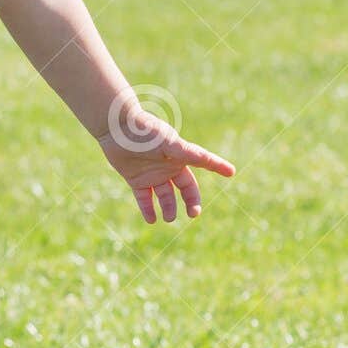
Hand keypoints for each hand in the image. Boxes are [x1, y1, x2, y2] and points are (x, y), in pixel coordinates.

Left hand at [96, 105, 233, 223]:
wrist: (116, 127)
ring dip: (169, 209)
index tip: (231, 172)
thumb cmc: (145, 131)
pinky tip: (152, 220)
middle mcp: (169, 166)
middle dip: (192, 202)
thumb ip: (185, 152)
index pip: (204, 162)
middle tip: (193, 214)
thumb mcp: (168, 142)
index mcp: (180, 155)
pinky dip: (148, 210)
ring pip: (166, 197)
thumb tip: (204, 158)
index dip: (217, 166)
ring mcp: (153, 174)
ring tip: (168, 218)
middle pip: (186, 188)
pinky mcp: (136, 180)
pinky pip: (145, 199)